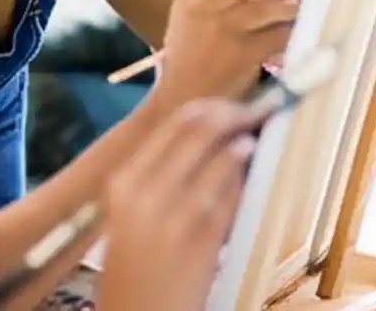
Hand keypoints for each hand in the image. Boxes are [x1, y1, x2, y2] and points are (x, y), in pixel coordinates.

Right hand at [99, 99, 263, 310]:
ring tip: (251, 137)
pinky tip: (247, 170)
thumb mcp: (129, 216)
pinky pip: (229, 198)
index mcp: (124, 184)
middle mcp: (146, 195)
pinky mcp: (202, 242)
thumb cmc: (132, 270)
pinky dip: (241, 179)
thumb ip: (156, 177)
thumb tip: (201, 136)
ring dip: (241, 144)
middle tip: (251, 113)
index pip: (174, 124)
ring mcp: (175, 218)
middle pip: (199, 133)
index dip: (210, 108)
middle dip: (231, 117)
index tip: (228, 106)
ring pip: (218, 161)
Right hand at [151, 0, 301, 113]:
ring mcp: (224, 29)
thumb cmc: (189, 67)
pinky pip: (279, 35)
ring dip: (293, 6)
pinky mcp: (243, 52)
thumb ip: (214, 1)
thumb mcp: (188, 25)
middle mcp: (204, 8)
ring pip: (269, 6)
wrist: (180, 105)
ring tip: (307, 8)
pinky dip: (295, 33)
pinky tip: (304, 34)